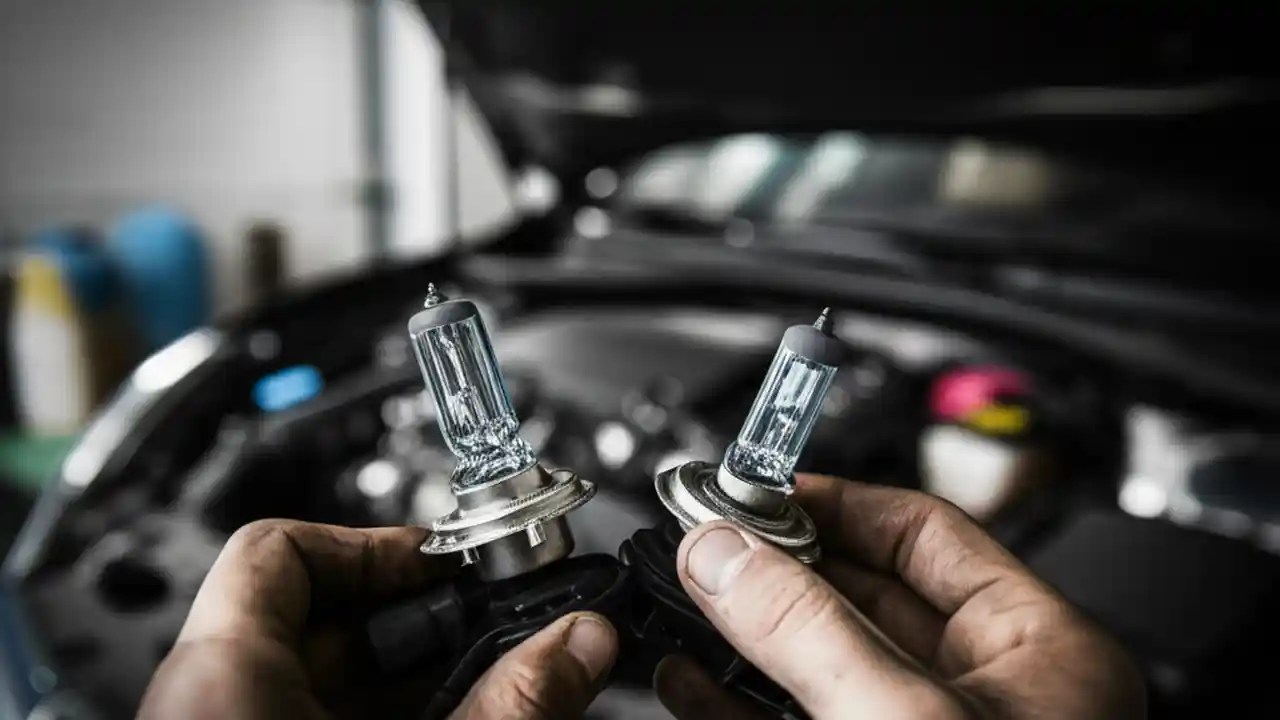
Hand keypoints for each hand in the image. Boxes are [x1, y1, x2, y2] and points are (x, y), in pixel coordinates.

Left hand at [139, 520, 616, 719]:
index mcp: (222, 678)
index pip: (278, 547)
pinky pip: (304, 715)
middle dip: (413, 621)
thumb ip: (511, 702)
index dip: (374, 541)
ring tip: (470, 694)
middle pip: (313, 612)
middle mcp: (206, 702)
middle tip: (483, 637)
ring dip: (403, 677)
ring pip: (315, 675)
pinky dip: (371, 714)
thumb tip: (580, 642)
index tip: (446, 562)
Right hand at [654, 474, 1144, 718]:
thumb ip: (804, 628)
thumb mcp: (897, 718)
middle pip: (860, 596)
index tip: (757, 492)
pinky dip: (733, 704)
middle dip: (774, 566)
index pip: (926, 536)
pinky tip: (686, 679)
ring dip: (743, 632)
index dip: (834, 502)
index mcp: (1038, 658)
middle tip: (705, 540)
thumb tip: (725, 551)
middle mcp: (983, 700)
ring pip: (817, 666)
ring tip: (681, 597)